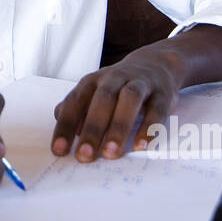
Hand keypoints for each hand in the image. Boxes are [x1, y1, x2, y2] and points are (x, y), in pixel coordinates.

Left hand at [51, 46, 182, 161]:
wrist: (155, 64)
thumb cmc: (117, 86)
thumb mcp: (93, 93)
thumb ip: (77, 112)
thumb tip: (63, 135)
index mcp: (92, 82)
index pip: (74, 103)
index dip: (65, 126)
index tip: (59, 151)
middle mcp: (114, 79)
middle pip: (102, 100)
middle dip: (92, 129)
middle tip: (84, 156)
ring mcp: (140, 83)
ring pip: (129, 100)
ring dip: (119, 126)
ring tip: (111, 153)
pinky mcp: (162, 93)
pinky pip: (156, 109)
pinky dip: (149, 128)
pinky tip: (141, 146)